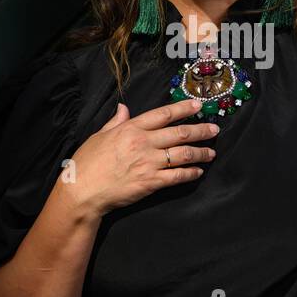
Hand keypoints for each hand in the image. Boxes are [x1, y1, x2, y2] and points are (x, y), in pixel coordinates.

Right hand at [60, 98, 219, 217]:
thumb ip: (116, 122)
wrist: (82, 190)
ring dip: (201, 152)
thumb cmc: (87, 163)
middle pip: (180, 133)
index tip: (198, 105)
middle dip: (201, 130)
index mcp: (131, 129)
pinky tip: (198, 172)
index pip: (164, 114)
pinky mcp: (151, 182)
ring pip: (184, 154)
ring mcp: (149, 163)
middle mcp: (143, 143)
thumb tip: (124, 108)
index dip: (184, 108)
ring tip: (211, 152)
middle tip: (214, 129)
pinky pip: (177, 176)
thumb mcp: (99, 136)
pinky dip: (191, 173)